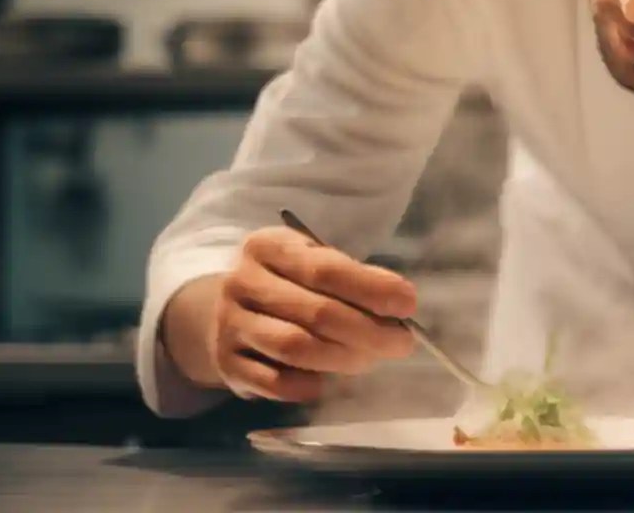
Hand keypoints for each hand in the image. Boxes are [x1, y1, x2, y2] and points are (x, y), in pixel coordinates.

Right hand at [209, 226, 417, 401]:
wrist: (225, 307)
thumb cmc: (287, 283)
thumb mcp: (313, 263)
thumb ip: (352, 279)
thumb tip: (401, 304)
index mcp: (269, 247)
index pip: (325, 269)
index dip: (371, 289)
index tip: (408, 305)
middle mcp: (243, 282)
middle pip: (316, 312)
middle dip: (368, 332)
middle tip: (401, 344)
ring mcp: (229, 324)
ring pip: (295, 348)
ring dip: (343, 358)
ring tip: (369, 360)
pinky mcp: (226, 362)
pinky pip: (273, 383)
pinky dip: (307, 386)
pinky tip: (328, 383)